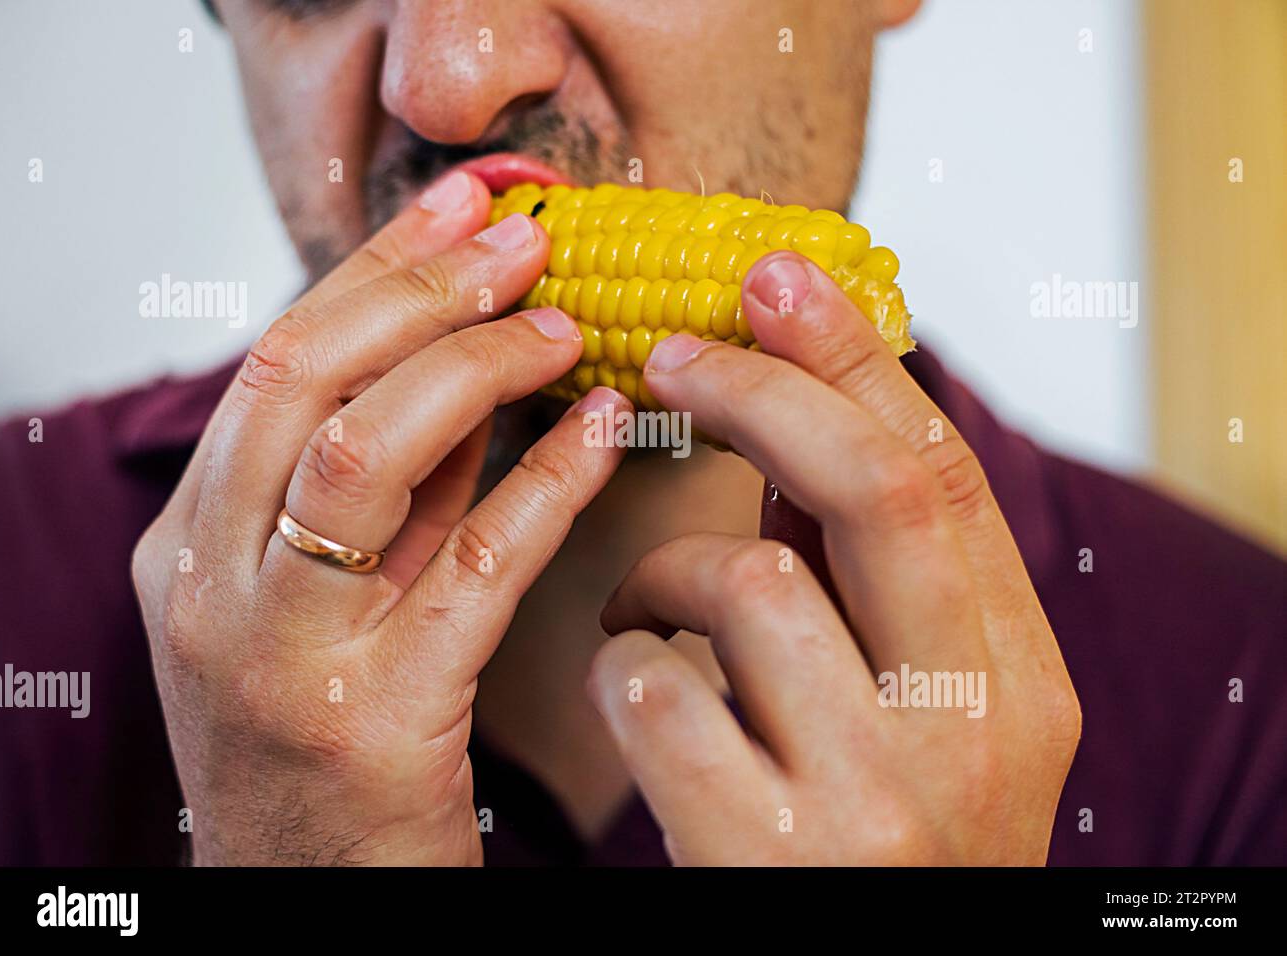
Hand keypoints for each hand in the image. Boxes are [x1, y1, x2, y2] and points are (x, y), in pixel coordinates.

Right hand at [132, 170, 629, 864]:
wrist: (307, 904)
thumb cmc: (324, 744)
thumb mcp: (318, 601)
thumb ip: (379, 496)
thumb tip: (467, 364)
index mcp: (191, 542)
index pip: (278, 361)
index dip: (377, 269)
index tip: (462, 204)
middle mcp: (212, 584)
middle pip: (306, 378)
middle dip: (421, 288)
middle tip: (523, 237)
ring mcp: (282, 651)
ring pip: (369, 454)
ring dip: (477, 368)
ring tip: (563, 326)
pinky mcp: (374, 717)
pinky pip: (473, 567)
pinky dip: (545, 481)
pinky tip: (604, 430)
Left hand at [588, 251, 1080, 864]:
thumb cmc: (862, 829)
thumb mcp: (913, 707)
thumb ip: (869, 581)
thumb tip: (793, 418)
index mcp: (1019, 676)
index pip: (945, 475)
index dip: (856, 360)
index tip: (780, 274)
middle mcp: (972, 729)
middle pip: (884, 492)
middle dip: (772, 392)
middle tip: (684, 349)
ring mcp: (876, 796)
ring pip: (747, 583)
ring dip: (668, 575)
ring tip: (656, 617)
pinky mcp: (769, 854)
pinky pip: (654, 689)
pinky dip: (622, 668)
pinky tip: (637, 700)